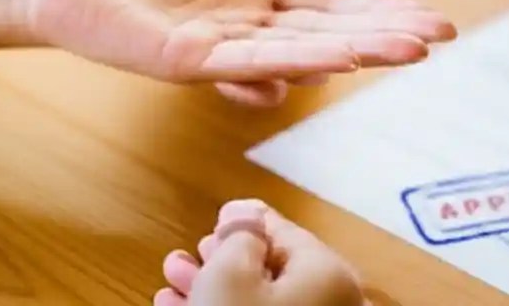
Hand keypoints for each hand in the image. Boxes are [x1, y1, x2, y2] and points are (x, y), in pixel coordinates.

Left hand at [22, 0, 453, 85]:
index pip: (332, 10)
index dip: (381, 14)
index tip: (433, 17)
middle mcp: (246, 27)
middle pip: (327, 34)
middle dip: (384, 36)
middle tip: (443, 38)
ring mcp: (218, 46)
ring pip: (297, 51)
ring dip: (353, 51)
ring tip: (407, 50)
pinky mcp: (183, 57)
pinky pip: (246, 59)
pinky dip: (292, 57)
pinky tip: (335, 57)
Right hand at [155, 199, 365, 305]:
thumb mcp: (230, 273)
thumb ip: (240, 235)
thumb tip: (246, 218)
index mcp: (329, 273)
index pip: (284, 232)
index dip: (245, 220)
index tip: (222, 213)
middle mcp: (335, 300)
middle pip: (273, 269)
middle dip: (224, 258)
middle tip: (191, 251)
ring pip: (264, 299)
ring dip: (216, 287)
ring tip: (173, 280)